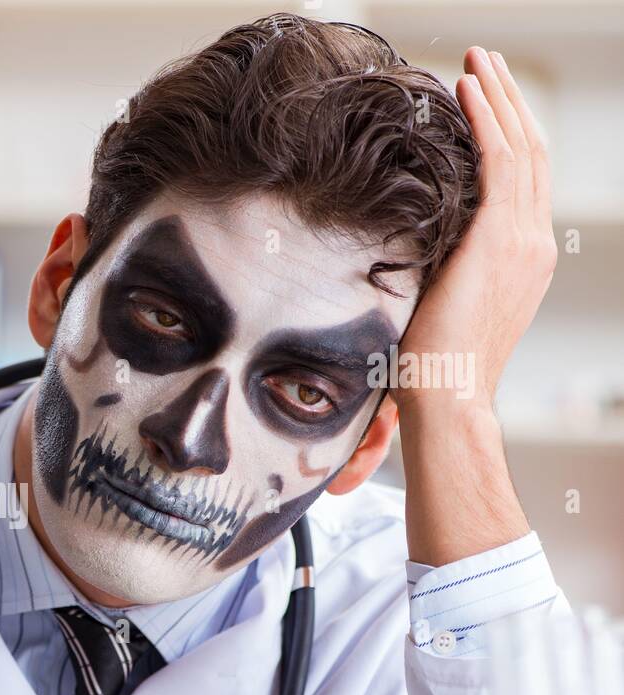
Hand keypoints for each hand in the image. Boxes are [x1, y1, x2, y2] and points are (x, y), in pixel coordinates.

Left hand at [394, 46, 556, 418]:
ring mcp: (524, 239)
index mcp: (522, 260)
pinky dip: (485, 119)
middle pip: (532, 153)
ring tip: (478, 60)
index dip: (506, 137)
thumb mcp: (437, 307)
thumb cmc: (430, 369)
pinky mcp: (501, 237)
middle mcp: (533, 243)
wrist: (448, 396)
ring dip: (497, 97)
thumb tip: (400, 252)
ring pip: (520, 146)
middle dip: (509, 103)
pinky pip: (500, 161)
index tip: (483, 104)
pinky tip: (465, 89)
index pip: (523, 182)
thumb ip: (436, 270)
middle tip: (488, 64)